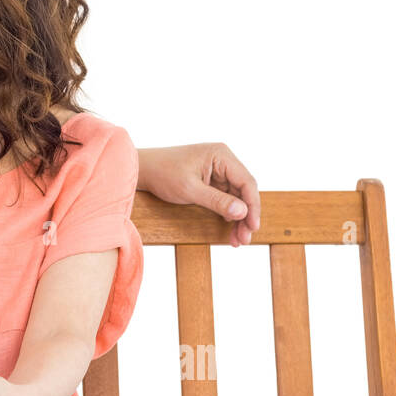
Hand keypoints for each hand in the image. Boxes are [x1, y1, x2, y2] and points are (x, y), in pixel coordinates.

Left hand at [138, 143, 260, 245]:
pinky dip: (228, 214)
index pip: (246, 181)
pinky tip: (229, 230)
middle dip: (246, 216)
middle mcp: (223, 160)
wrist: (142, 170)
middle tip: (245, 239)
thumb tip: (242, 212)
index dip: (253, 206)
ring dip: (238, 218)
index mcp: (221, 155)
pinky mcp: (212, 181)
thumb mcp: (190, 190)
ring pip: (237, 198)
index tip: (252, 226)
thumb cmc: (162, 173)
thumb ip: (217, 201)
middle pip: (244, 191)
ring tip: (238, 240)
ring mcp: (218, 171)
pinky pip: (226, 199)